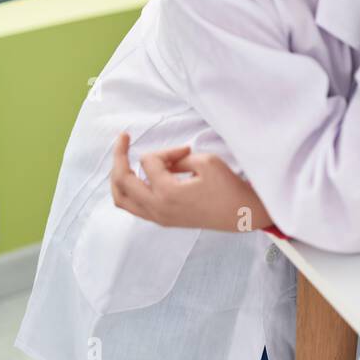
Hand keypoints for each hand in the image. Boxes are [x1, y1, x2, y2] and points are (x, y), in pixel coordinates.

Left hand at [109, 132, 272, 232]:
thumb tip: (165, 162)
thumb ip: (178, 158)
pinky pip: (133, 207)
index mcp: (167, 193)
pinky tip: (136, 179)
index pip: (149, 162)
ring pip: (121, 199)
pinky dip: (128, 191)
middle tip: (123, 139)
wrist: (241, 214)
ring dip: (118, 178)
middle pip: (122, 181)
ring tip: (121, 161)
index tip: (186, 150)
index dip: (166, 150)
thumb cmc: (227, 187)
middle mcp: (156, 208)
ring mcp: (157, 217)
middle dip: (120, 156)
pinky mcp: (162, 221)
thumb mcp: (206, 162)